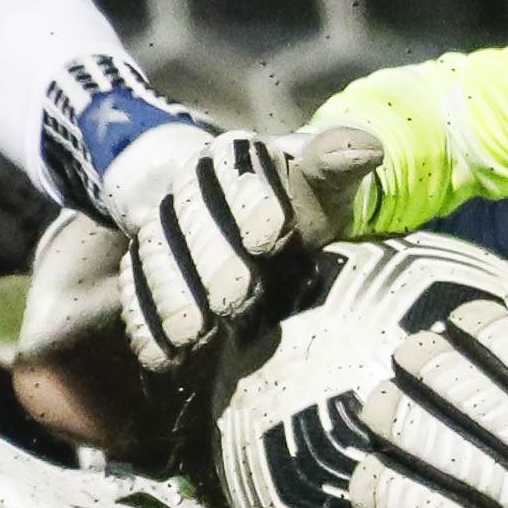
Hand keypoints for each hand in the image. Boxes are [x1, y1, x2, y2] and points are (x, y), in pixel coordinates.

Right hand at [109, 123, 383, 370]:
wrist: (252, 218)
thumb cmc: (296, 197)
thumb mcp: (321, 179)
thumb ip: (339, 162)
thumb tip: (370, 149)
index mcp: (236, 154)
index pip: (236, 166)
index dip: (251, 200)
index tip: (271, 236)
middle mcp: (189, 184)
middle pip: (189, 213)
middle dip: (211, 256)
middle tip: (233, 296)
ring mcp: (162, 225)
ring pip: (155, 251)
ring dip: (172, 295)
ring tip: (194, 334)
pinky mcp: (146, 266)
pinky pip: (136, 289)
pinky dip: (146, 324)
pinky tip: (162, 358)